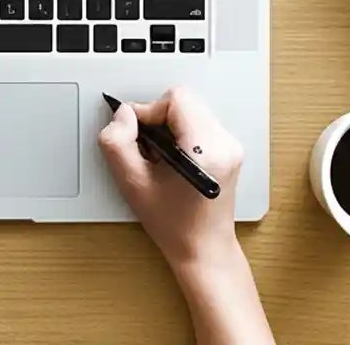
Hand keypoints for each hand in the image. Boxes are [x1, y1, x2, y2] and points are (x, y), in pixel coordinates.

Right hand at [99, 88, 274, 344]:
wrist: (204, 249)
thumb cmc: (172, 224)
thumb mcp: (133, 184)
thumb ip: (118, 143)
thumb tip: (122, 114)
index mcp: (206, 148)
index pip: (176, 98)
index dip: (148, 110)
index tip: (136, 134)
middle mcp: (225, 142)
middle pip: (184, 101)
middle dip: (158, 118)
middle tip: (146, 149)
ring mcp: (231, 145)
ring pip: (191, 110)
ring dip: (168, 126)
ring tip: (159, 158)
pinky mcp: (229, 149)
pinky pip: (199, 123)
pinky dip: (180, 133)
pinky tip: (172, 161)